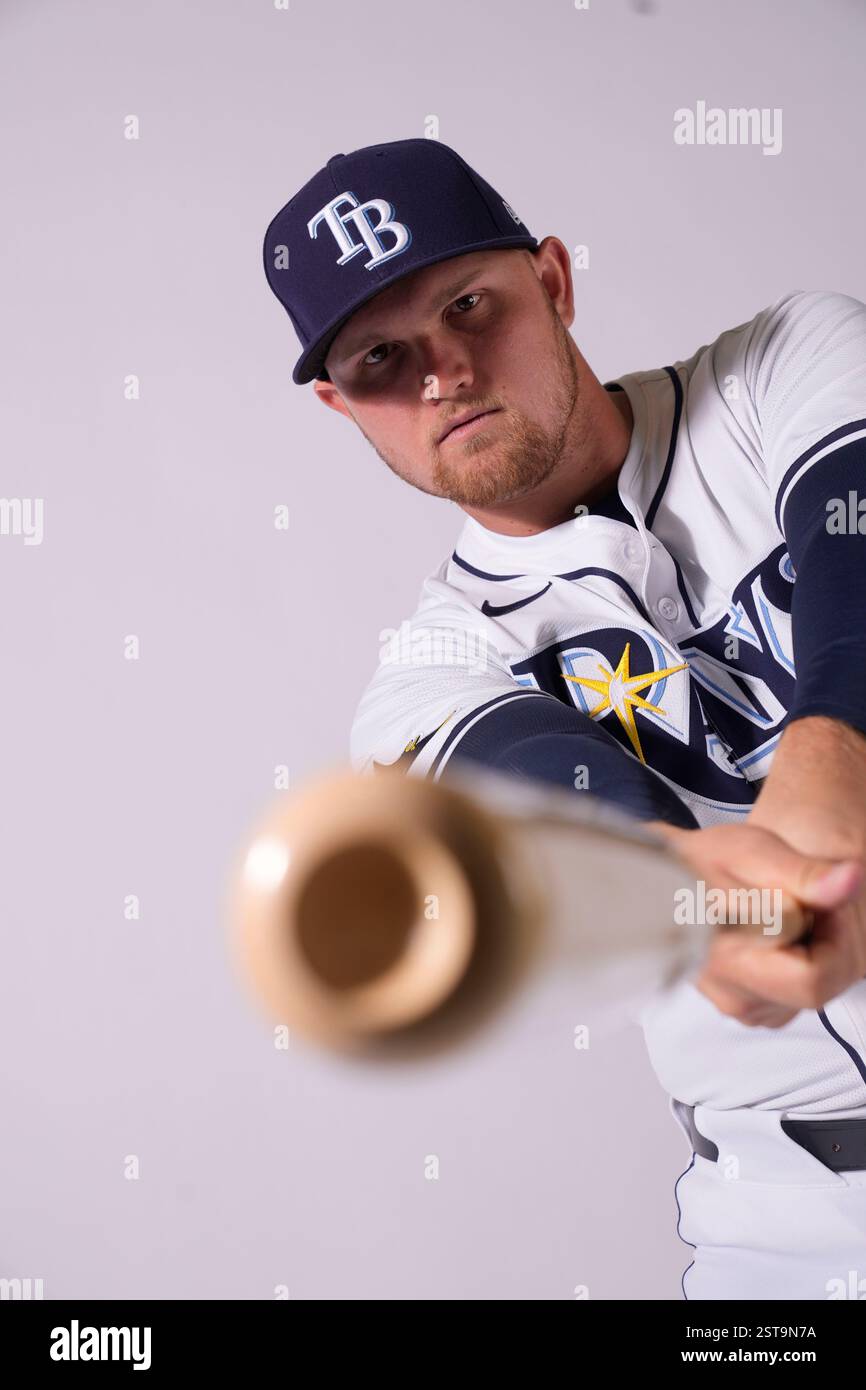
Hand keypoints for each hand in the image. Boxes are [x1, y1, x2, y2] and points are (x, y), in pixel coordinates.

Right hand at [652, 819, 864, 1026]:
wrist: (666, 877)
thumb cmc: (700, 862)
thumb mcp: (752, 851)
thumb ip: (802, 873)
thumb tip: (850, 882)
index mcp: (725, 964)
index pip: (814, 976)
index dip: (828, 930)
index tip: (810, 895)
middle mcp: (731, 996)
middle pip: (820, 986)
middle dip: (824, 938)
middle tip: (798, 897)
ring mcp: (741, 1006)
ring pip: (812, 990)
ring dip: (812, 949)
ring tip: (779, 911)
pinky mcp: (749, 1007)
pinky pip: (797, 994)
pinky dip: (798, 961)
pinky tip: (774, 933)